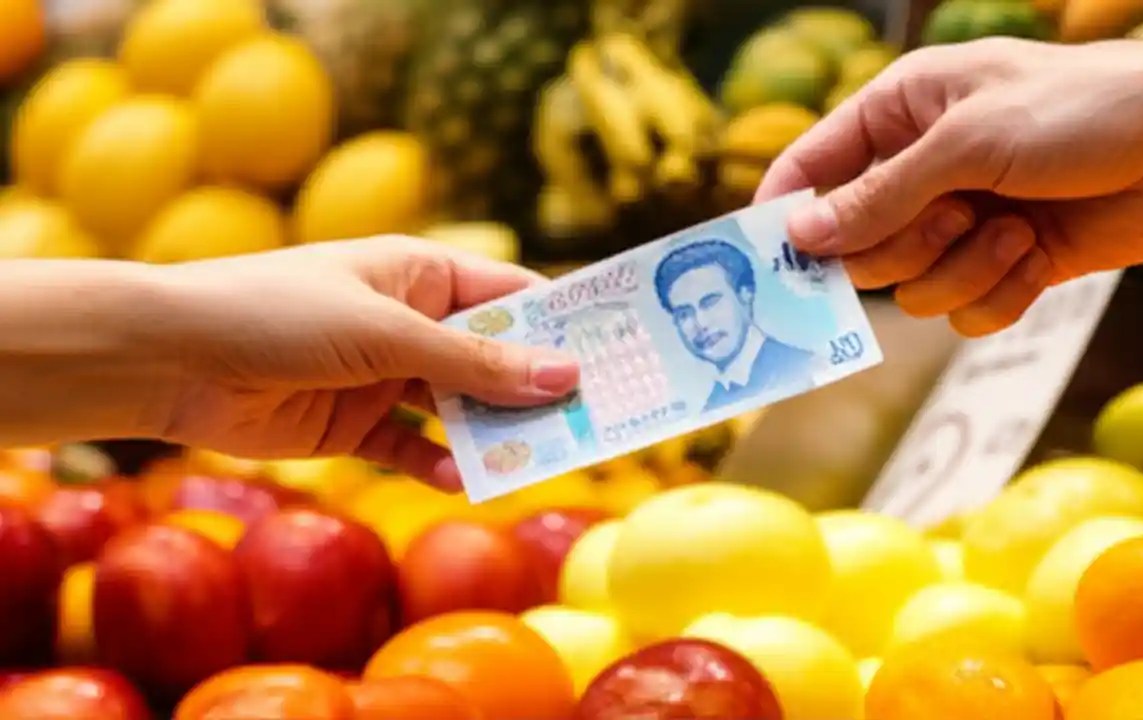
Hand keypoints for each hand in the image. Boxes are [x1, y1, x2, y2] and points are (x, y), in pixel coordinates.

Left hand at [148, 237, 577, 489]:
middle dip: (538, 388)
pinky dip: (444, 466)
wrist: (171, 359)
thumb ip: (474, 361)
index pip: (512, 295)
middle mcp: (411, 322)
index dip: (564, 325)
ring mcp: (386, 376)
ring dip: (497, 433)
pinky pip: (417, 448)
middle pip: (494, 357)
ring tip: (544, 458)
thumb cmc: (278, 314)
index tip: (618, 355)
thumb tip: (565, 375)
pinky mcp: (357, 425)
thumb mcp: (387, 332)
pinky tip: (469, 482)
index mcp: (421, 274)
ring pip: (461, 408)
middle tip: (596, 420)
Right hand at [757, 35, 1142, 335]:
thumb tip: (801, 235)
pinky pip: (961, 313)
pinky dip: (999, 292)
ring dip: (962, 269)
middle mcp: (921, 171)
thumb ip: (878, 195)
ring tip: (1013, 230)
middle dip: (904, 244)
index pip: (812, 166)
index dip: (785, 211)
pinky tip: (1037, 253)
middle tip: (951, 218)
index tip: (765, 257)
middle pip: (856, 246)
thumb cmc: (1082, 111)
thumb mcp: (967, 143)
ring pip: (909, 289)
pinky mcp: (1001, 267)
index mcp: (900, 114)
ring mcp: (960, 223)